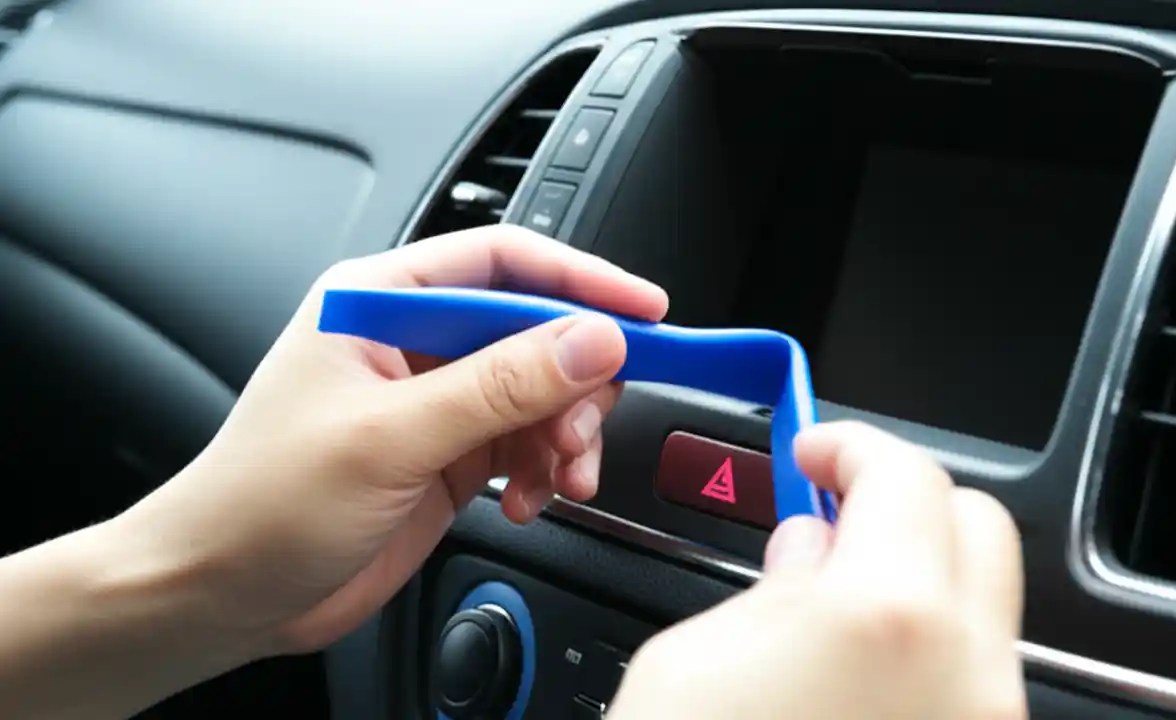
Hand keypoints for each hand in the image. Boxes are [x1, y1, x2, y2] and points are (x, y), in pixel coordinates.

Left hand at [116, 224, 666, 656]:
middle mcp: (415, 341)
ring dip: (566, 436)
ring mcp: (436, 401)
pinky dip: (546, 471)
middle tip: (584, 431)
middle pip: (537, 329)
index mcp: (382, 299)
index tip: (644, 311)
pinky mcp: (450, 455)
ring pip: (543, 392)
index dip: (581, 279)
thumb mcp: (389, 437)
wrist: (223, 593)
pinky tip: (529, 500)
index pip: (504, 261)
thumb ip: (499, 385)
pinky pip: (528, 444)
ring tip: (559, 478)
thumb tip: (592, 340)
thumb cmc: (263, 502)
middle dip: (577, 380)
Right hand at [609, 422, 1025, 719]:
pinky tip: (854, 669)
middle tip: (837, 510)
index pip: (906, 476)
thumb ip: (774, 581)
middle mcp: (964, 675)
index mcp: (885, 618)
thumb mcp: (695, 656)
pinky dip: (924, 646)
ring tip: (835, 599)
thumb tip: (812, 542)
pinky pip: (969, 678)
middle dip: (906, 500)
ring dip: (917, 574)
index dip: (854, 445)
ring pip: (982, 607)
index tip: (819, 451)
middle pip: (977, 526)